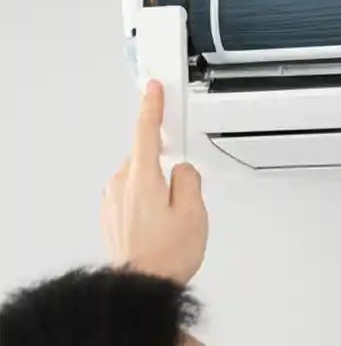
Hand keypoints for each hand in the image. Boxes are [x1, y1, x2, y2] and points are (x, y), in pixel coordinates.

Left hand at [101, 81, 207, 283]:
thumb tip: (183, 170)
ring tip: (173, 218)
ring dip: (156, 187)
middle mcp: (121, 185)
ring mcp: (112, 201)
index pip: (146, 131)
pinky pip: (132, 196)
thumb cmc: (166, 254)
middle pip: (146, 157)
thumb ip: (190, 180)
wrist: (140, 287)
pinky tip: (159, 224)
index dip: (152, 106)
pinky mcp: (110, 216)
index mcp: (143, 178)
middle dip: (166, 166)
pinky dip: (146, 202)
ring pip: (140, 178)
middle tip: (184, 194)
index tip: (153, 88)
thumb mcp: (194, 212)